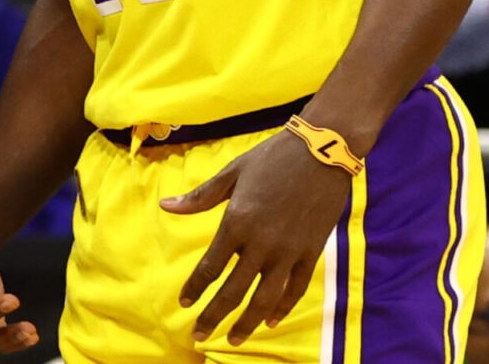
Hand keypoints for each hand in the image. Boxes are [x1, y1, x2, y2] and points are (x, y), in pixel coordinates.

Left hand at [161, 129, 352, 344]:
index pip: (210, 266)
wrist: (322, 150)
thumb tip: (166, 206)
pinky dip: (283, 307)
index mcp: (237, 221)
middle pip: (234, 291)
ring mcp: (289, 250)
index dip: (195, 288)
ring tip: (234, 339)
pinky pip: (296, 288)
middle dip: (214, 316)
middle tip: (200, 335)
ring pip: (266, 298)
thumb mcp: (232, 173)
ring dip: (248, 323)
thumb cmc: (272, 157)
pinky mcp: (312, 251)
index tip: (185, 304)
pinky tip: (270, 320)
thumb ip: (201, 197)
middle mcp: (262, 243)